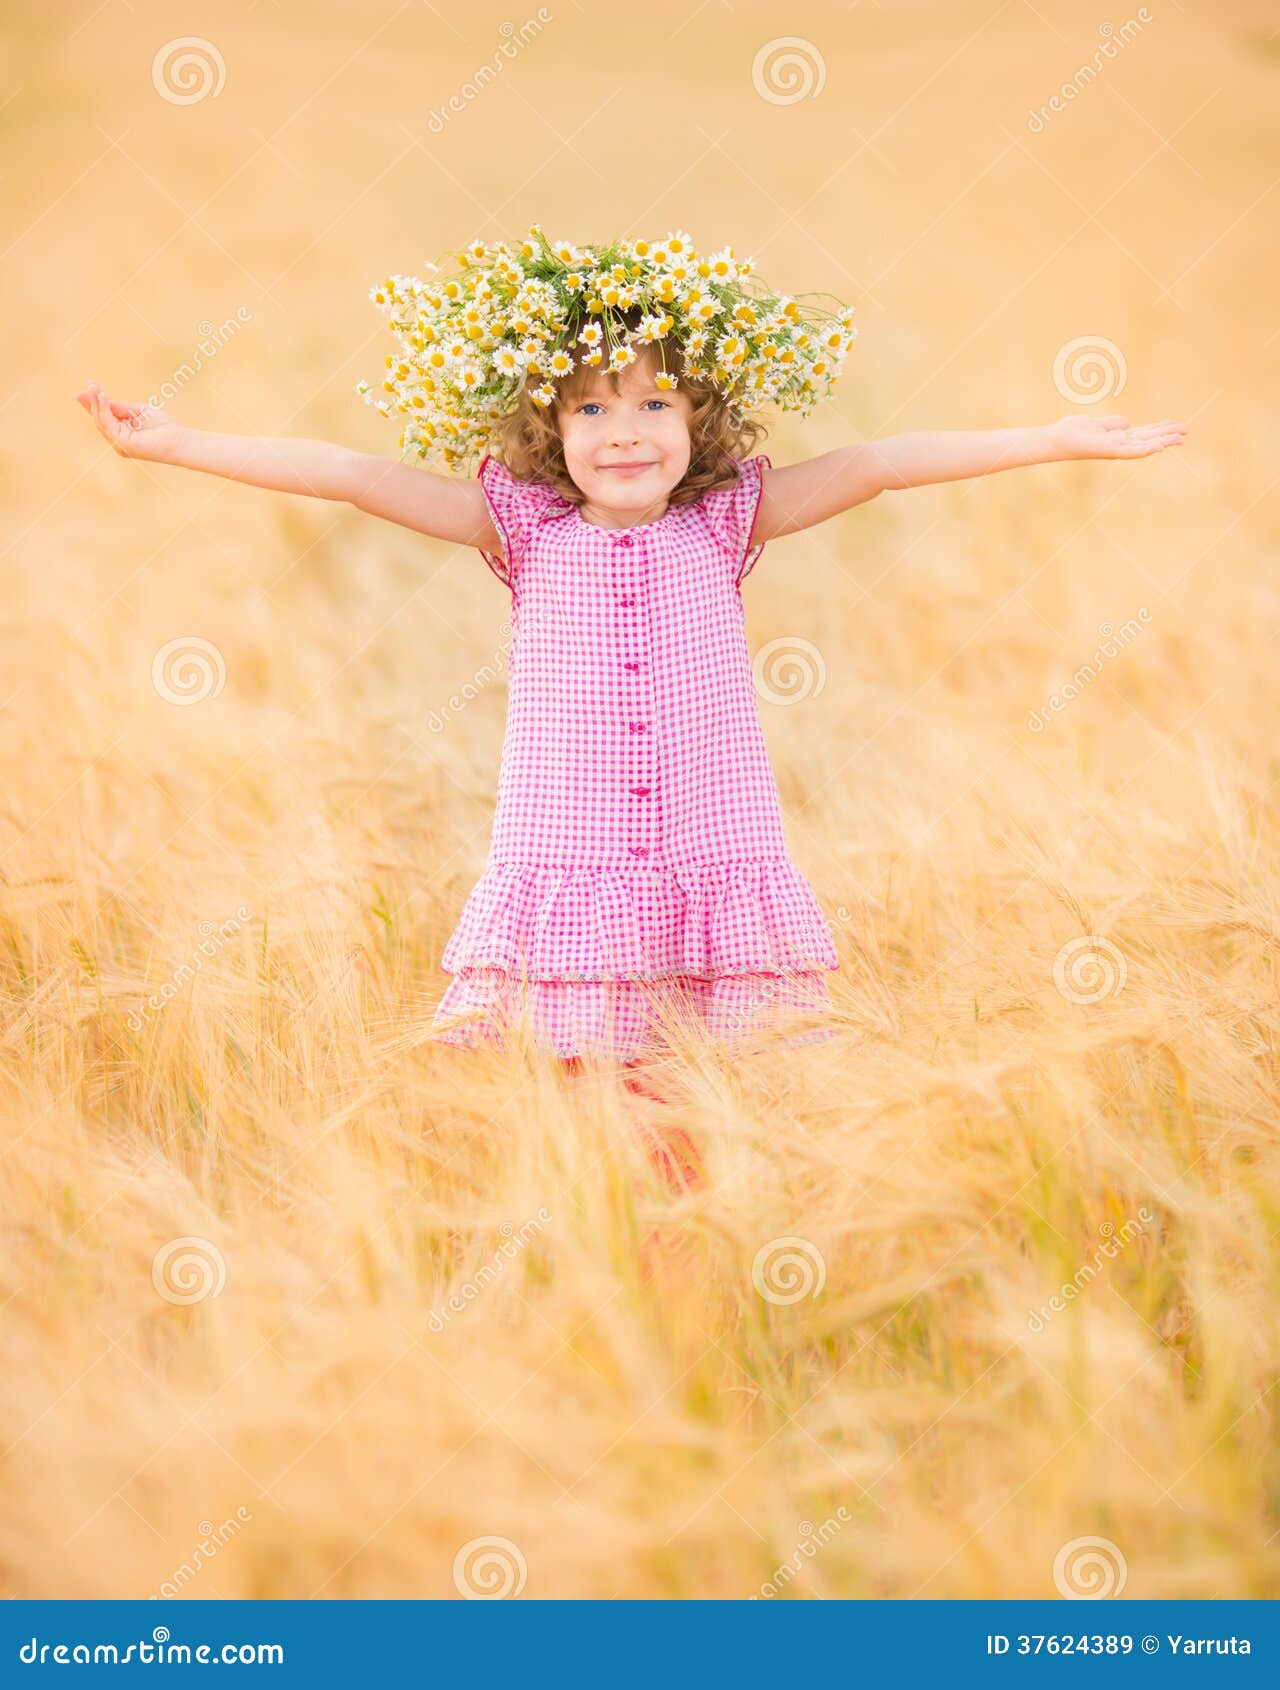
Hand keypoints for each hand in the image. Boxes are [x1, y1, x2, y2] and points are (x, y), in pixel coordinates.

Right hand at [75, 380, 179, 459]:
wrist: (178, 440)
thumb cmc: (163, 426)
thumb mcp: (138, 410)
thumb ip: (120, 407)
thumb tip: (102, 398)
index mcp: (122, 434)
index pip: (104, 418)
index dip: (93, 405)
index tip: (83, 391)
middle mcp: (118, 442)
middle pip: (100, 420)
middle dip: (93, 402)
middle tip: (90, 385)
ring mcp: (120, 445)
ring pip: (102, 422)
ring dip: (97, 404)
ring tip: (94, 388)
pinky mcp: (123, 445)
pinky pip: (109, 425)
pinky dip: (104, 410)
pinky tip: (103, 398)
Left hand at [1047, 412, 1186, 461]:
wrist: (1057, 439)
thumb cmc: (1072, 432)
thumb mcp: (1097, 424)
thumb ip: (1113, 424)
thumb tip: (1127, 424)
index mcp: (1117, 438)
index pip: (1144, 433)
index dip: (1161, 430)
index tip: (1177, 426)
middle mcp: (1119, 445)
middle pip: (1149, 438)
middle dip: (1167, 435)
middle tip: (1187, 431)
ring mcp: (1115, 449)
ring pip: (1145, 445)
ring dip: (1163, 441)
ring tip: (1180, 437)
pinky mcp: (1110, 451)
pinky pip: (1131, 451)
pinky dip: (1146, 448)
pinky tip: (1159, 446)